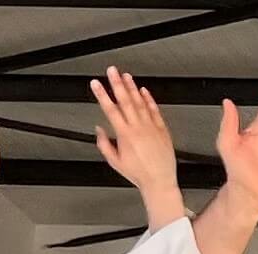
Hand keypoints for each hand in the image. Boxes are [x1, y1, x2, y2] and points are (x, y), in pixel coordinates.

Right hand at [90, 66, 177, 197]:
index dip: (102, 95)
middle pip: (125, 100)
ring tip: (125, 75)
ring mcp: (150, 125)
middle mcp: (137, 127)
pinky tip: (143, 90)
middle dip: (116, 83)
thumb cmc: (138, 173)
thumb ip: (105, 144)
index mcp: (124, 135)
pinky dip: (148, 98)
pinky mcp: (161, 127)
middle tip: (111, 70)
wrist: (159, 179)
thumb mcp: (115, 162)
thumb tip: (99, 131)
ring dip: (132, 87)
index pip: (110, 110)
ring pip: (139, 101)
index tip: (96, 84)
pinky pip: (154, 109)